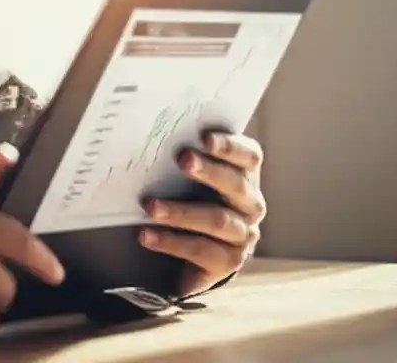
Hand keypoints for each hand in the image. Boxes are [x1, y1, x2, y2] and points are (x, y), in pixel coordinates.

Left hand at [140, 130, 266, 296]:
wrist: (185, 259)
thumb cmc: (184, 202)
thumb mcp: (184, 179)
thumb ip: (183, 160)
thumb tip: (148, 135)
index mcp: (244, 176)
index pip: (249, 156)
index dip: (231, 145)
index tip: (205, 137)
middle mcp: (250, 205)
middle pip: (236, 185)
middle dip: (209, 171)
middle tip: (183, 158)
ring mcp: (243, 235)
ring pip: (217, 220)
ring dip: (181, 211)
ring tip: (150, 206)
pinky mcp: (227, 262)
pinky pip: (201, 250)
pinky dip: (171, 241)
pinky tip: (146, 236)